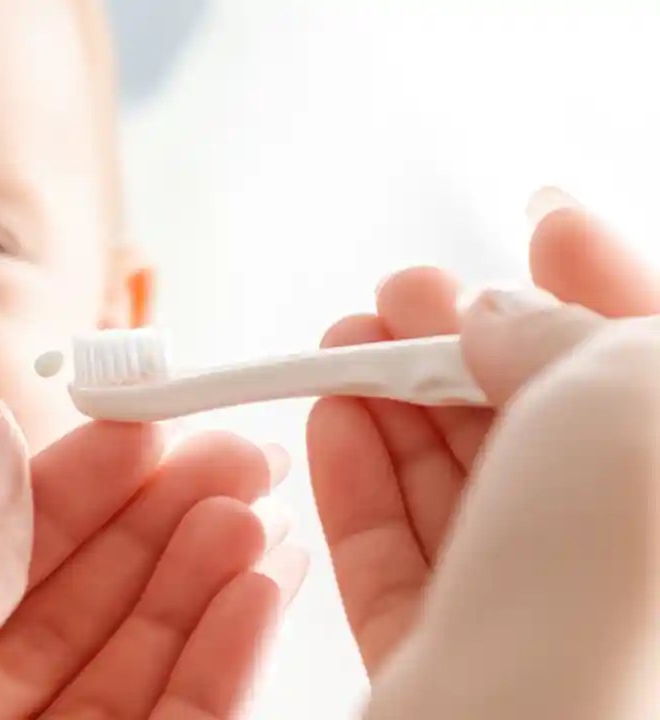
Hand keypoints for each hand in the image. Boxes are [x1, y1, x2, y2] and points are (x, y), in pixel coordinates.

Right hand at [307, 189, 659, 674]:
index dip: (605, 280)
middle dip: (473, 345)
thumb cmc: (618, 585)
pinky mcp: (462, 662)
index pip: (659, 367)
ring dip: (400, 405)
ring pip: (469, 492)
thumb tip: (493, 320)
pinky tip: (333, 418)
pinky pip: (407, 560)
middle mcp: (634, 565)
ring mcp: (549, 620)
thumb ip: (560, 333)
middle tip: (408, 287)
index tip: (541, 220)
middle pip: (550, 428)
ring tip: (347, 337)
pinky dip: (363, 484)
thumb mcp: (623, 396)